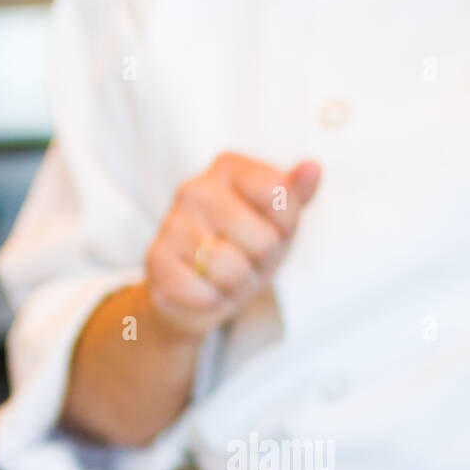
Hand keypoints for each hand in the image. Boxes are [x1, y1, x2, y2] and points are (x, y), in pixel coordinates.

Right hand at [144, 153, 320, 340]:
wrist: (195, 293)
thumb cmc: (242, 250)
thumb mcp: (276, 223)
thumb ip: (294, 196)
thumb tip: (313, 168)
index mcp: (228, 168)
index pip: (279, 193)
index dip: (285, 226)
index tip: (270, 230)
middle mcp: (195, 188)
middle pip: (264, 239)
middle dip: (262, 262)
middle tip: (245, 260)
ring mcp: (171, 224)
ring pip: (232, 269)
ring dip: (238, 285)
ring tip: (226, 277)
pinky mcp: (156, 261)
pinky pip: (206, 293)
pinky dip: (212, 301)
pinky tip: (204, 289)